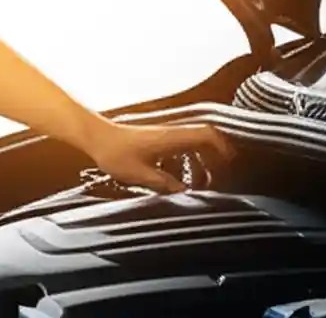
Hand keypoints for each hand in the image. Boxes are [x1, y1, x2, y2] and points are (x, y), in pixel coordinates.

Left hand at [86, 122, 234, 192]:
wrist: (96, 138)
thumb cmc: (115, 153)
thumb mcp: (141, 175)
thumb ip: (166, 185)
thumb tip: (185, 193)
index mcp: (172, 138)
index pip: (208, 135)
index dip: (223, 148)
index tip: (230, 165)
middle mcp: (171, 132)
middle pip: (206, 139)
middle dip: (216, 159)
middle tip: (216, 180)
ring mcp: (164, 134)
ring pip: (194, 143)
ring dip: (201, 161)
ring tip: (199, 182)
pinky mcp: (157, 139)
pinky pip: (181, 146)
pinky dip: (187, 160)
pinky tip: (179, 177)